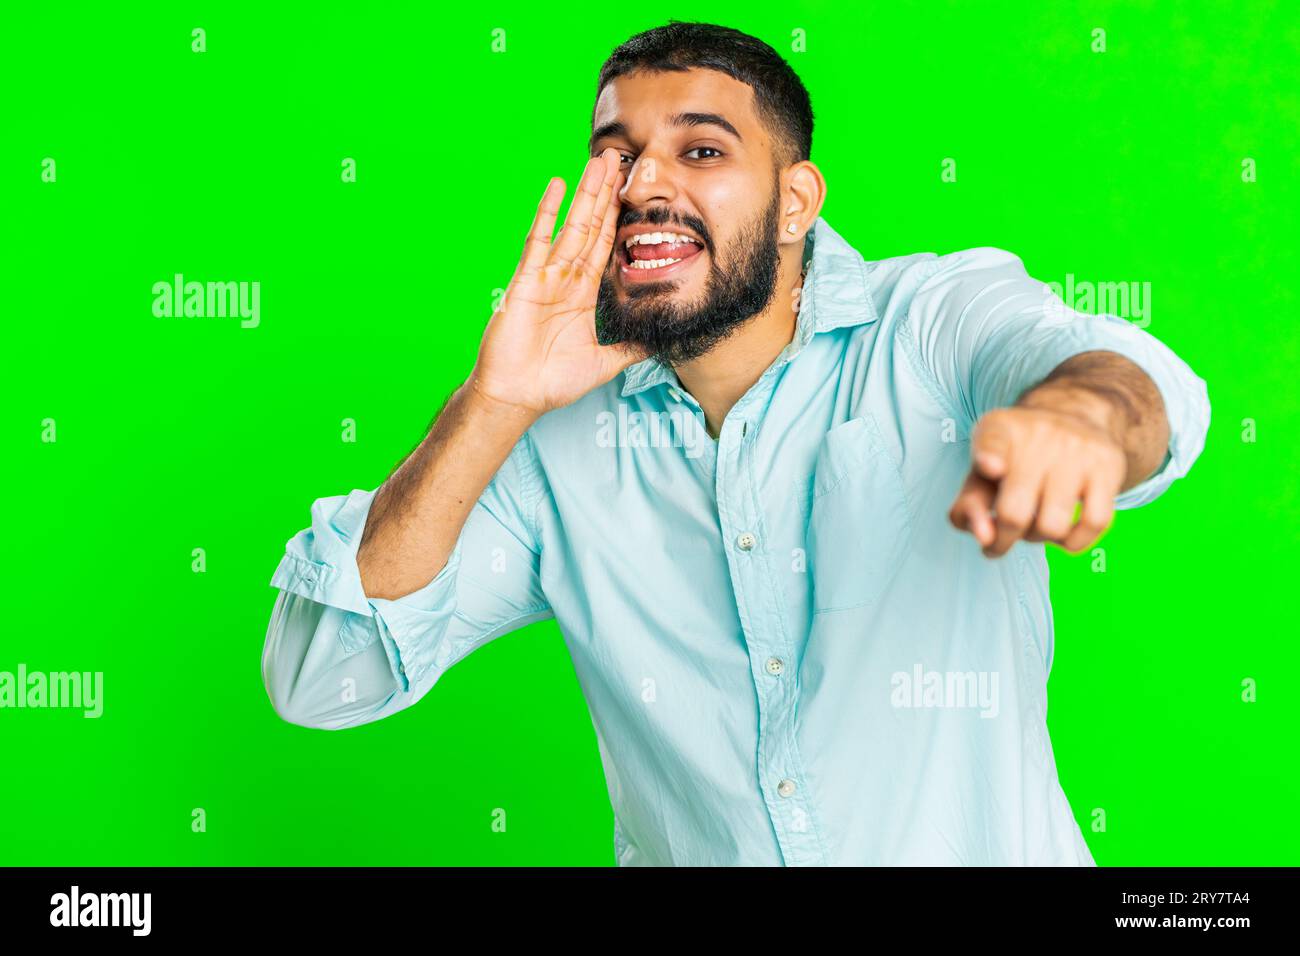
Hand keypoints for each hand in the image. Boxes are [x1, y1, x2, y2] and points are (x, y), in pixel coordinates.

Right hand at [469, 147, 650, 416]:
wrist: (517, 396)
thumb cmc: (552, 382)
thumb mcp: (604, 363)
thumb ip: (631, 349)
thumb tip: (661, 343)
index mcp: (582, 294)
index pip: (604, 246)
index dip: (618, 218)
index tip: (632, 191)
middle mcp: (565, 278)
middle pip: (591, 226)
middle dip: (605, 193)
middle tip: (620, 157)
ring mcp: (545, 275)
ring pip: (571, 225)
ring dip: (586, 192)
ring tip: (600, 160)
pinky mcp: (527, 279)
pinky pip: (539, 239)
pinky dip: (548, 212)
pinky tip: (558, 185)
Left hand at [948, 405, 1127, 556]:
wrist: (1071, 416)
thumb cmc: (1014, 459)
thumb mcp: (981, 472)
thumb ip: (969, 507)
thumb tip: (985, 538)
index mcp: (997, 430)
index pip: (991, 442)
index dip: (988, 458)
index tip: (990, 468)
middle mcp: (1038, 434)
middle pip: (1014, 513)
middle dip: (1003, 540)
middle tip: (1002, 538)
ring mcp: (1077, 448)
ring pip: (1053, 526)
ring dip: (1038, 540)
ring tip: (1033, 529)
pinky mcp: (1108, 463)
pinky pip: (1095, 523)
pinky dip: (1075, 543)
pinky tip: (1063, 536)